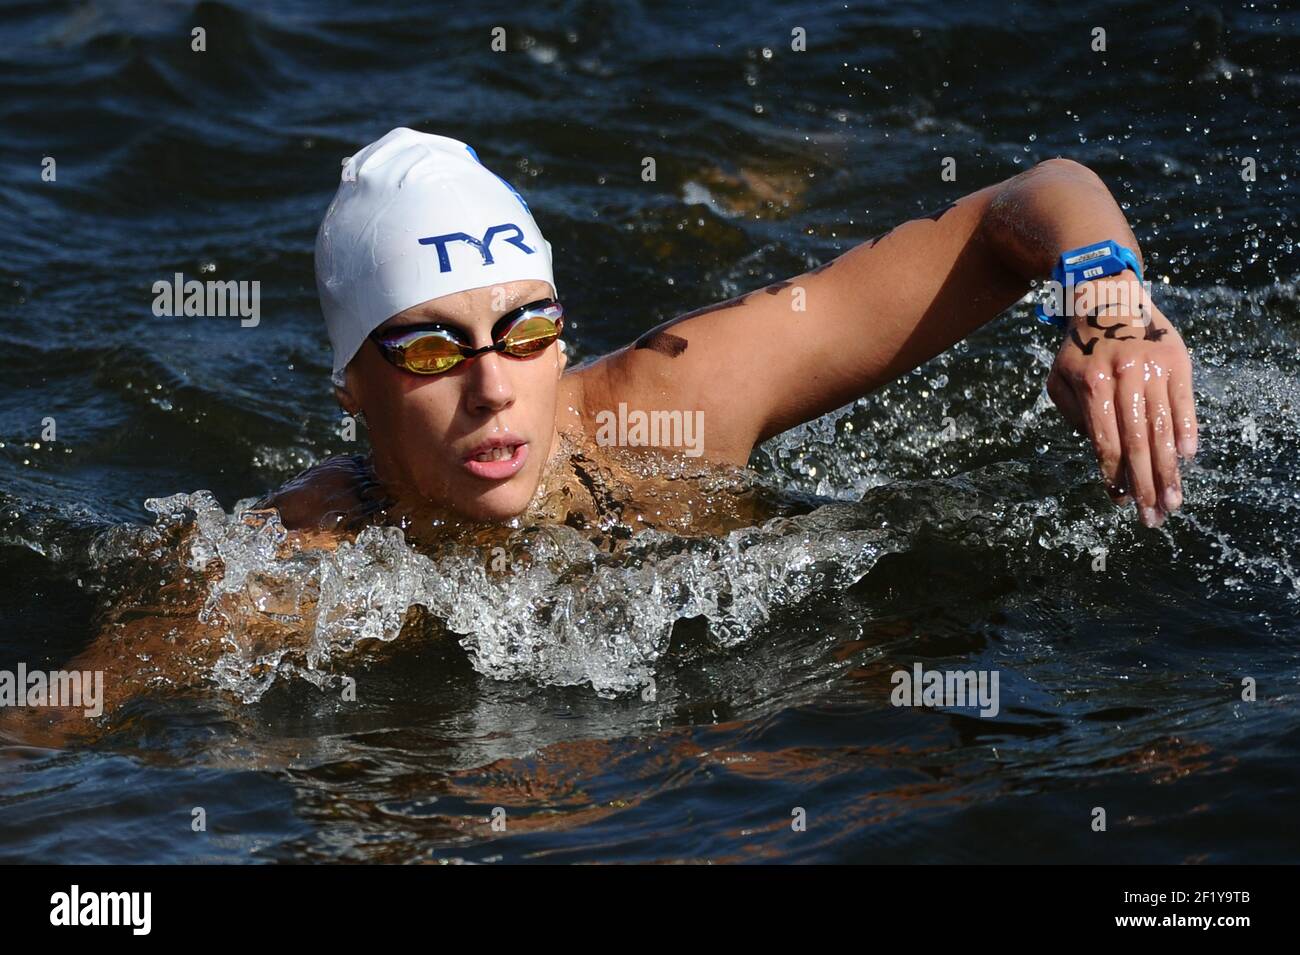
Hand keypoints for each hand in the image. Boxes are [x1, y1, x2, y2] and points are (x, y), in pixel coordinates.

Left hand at [1045, 274, 1197, 526]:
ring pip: (1162, 428)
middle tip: (1152, 518)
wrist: (1109, 298)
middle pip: (1137, 442)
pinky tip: (1187, 460)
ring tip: (1172, 502)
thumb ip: (1074, 416)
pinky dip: (1186, 432)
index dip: (1113, 475)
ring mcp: (1153, 369)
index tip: (1118, 502)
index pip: (1105, 440)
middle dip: (1144, 485)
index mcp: (1092, 384)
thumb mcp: (1060, 378)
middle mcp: (1124, 377)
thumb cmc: (1079, 349)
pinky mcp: (1177, 361)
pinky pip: (1184, 403)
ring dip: (1169, 471)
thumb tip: (1100, 454)